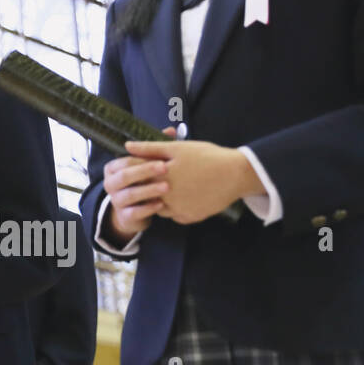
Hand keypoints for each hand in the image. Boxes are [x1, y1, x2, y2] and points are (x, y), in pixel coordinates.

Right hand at [102, 126, 176, 244]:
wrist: (132, 212)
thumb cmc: (140, 182)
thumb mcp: (144, 165)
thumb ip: (155, 149)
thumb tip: (171, 130)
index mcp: (112, 169)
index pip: (125, 161)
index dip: (142, 159)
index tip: (161, 157)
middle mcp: (110, 184)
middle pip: (125, 176)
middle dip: (145, 171)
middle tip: (165, 167)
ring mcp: (116, 201)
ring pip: (130, 194)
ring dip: (148, 190)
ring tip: (166, 187)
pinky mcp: (124, 216)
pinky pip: (134, 212)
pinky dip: (148, 208)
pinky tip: (161, 204)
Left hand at [125, 136, 263, 224]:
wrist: (236, 174)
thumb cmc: (207, 157)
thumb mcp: (177, 148)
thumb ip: (150, 148)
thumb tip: (127, 146)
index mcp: (161, 176)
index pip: (138, 176)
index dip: (138, 170)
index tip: (144, 166)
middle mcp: (167, 196)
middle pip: (146, 193)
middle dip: (148, 185)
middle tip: (161, 176)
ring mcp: (178, 209)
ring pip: (158, 206)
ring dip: (159, 198)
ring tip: (172, 186)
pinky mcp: (190, 218)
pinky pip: (174, 215)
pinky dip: (174, 208)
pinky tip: (183, 196)